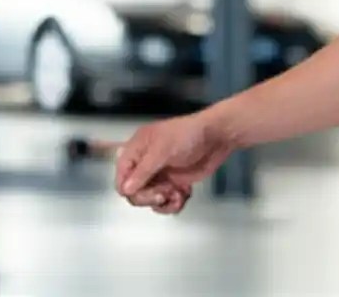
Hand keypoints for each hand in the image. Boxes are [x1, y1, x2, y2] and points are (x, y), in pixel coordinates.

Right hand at [115, 111, 233, 214]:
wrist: (216, 137)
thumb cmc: (187, 135)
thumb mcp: (162, 150)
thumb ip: (143, 171)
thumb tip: (125, 189)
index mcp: (137, 150)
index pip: (122, 175)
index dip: (129, 188)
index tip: (144, 194)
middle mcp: (146, 164)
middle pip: (135, 191)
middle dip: (149, 197)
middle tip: (164, 195)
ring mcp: (160, 175)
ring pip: (151, 199)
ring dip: (164, 202)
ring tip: (177, 195)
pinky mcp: (174, 184)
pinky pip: (167, 202)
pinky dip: (174, 203)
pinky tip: (185, 195)